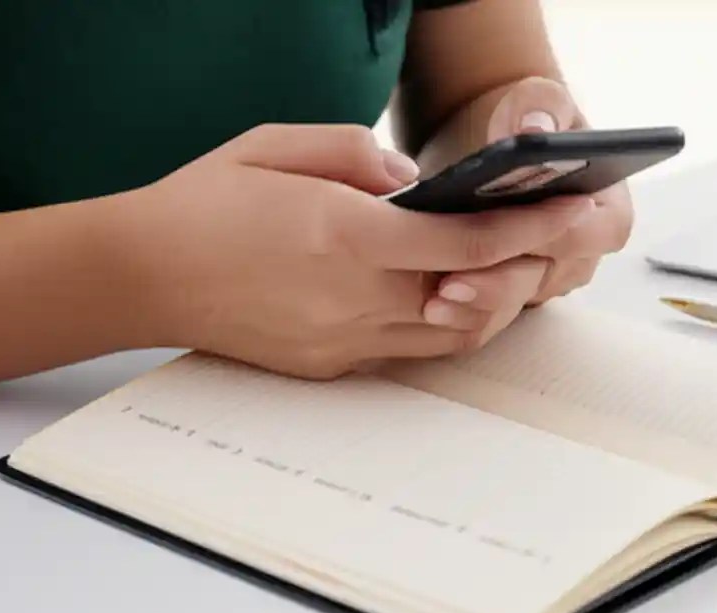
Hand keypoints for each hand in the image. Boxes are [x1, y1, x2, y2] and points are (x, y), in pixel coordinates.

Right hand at [113, 124, 595, 379]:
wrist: (141, 274)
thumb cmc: (206, 201)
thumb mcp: (279, 144)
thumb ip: (359, 156)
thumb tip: (412, 184)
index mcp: (344, 235)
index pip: (466, 242)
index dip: (531, 228)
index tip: (575, 210)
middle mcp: (352, 297)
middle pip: (475, 296)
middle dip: (524, 268)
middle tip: (550, 237)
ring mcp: (343, 339)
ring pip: (450, 332)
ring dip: (487, 300)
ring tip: (504, 262)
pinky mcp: (330, 363)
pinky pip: (409, 348)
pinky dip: (440, 320)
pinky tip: (443, 290)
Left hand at [430, 77, 633, 312]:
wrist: (500, 146)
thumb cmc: (528, 120)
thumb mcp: (538, 102)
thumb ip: (542, 108)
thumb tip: (534, 129)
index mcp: (606, 207)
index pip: (599, 233)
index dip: (560, 237)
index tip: (518, 233)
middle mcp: (582, 253)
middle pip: (548, 278)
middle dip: (502, 283)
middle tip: (456, 281)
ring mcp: (545, 279)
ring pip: (516, 302)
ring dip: (476, 304)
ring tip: (434, 299)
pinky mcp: (509, 293)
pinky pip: (491, 314)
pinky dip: (461, 311)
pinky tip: (428, 307)